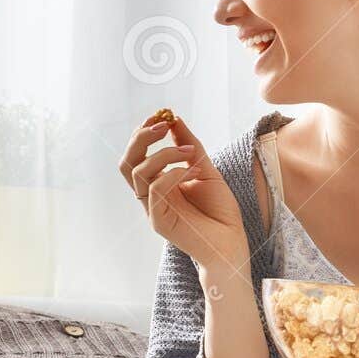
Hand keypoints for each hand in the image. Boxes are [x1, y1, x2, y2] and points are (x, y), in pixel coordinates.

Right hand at [118, 114, 247, 272]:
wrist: (232, 242)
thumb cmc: (220, 210)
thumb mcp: (205, 169)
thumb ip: (189, 146)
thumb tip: (174, 119)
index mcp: (158, 183)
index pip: (137, 154)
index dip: (144, 132)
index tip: (162, 115)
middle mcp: (151, 195)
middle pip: (126, 161)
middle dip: (141, 137)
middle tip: (163, 124)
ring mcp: (152, 208)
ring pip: (137, 172)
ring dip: (163, 153)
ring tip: (189, 151)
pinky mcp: (159, 221)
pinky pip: (154, 190)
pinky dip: (171, 173)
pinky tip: (190, 171)